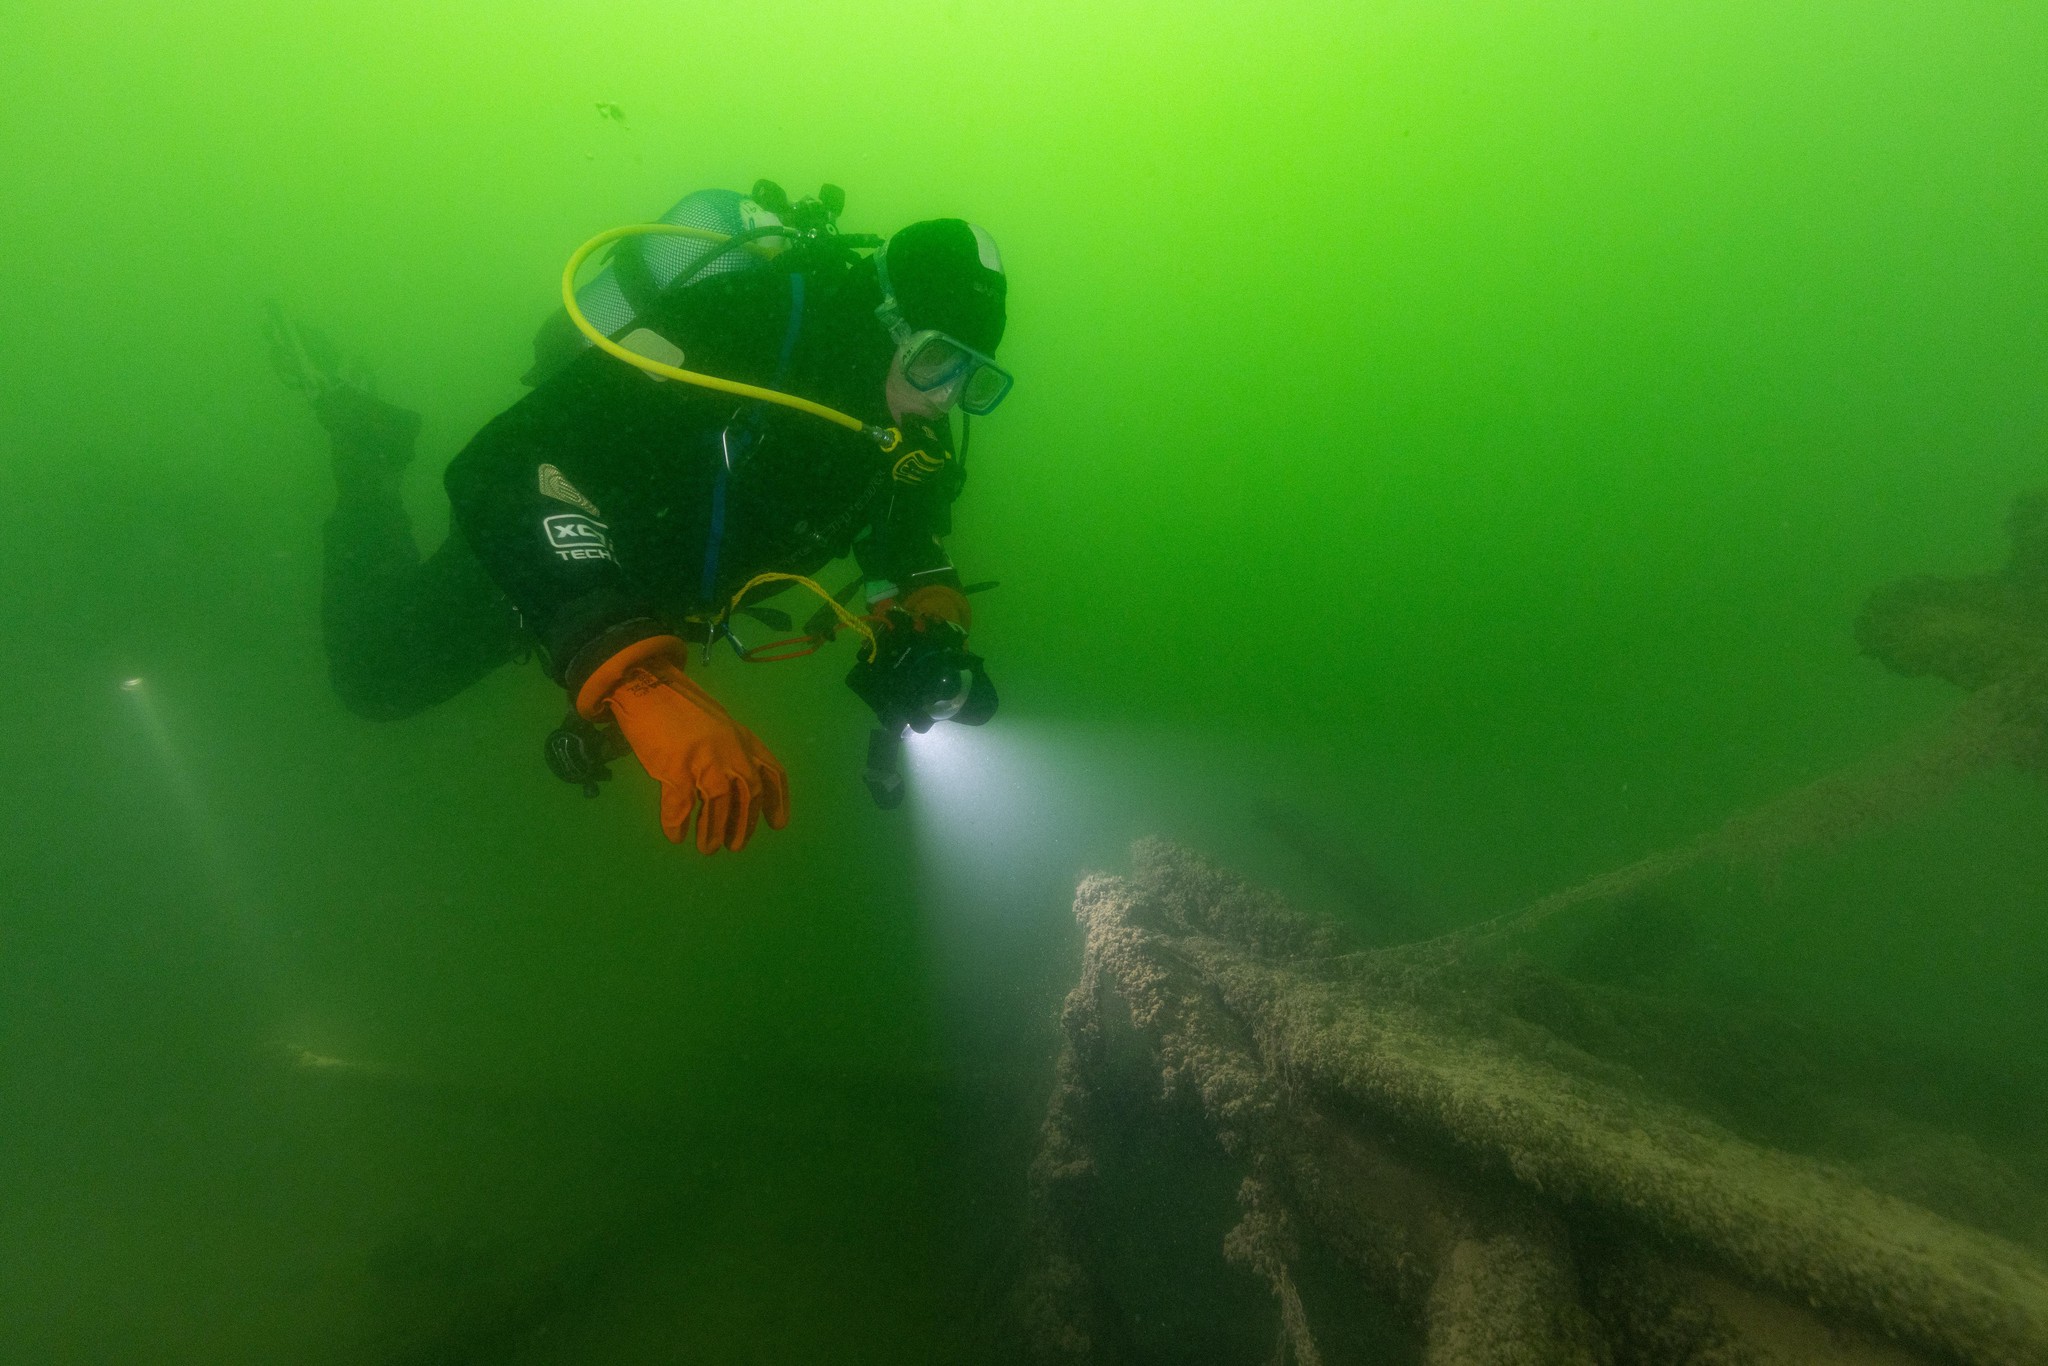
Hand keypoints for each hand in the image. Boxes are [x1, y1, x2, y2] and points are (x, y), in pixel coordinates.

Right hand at [592, 648, 789, 852]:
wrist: (645, 684)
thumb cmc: (678, 708)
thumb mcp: (719, 725)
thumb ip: (731, 749)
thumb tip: (733, 784)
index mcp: (743, 738)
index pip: (772, 772)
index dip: (777, 800)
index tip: (777, 824)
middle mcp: (731, 749)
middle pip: (749, 792)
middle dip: (745, 822)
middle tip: (736, 845)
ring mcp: (705, 757)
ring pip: (718, 803)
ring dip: (714, 830)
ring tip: (709, 848)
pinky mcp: (676, 765)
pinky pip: (681, 804)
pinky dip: (678, 824)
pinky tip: (676, 836)